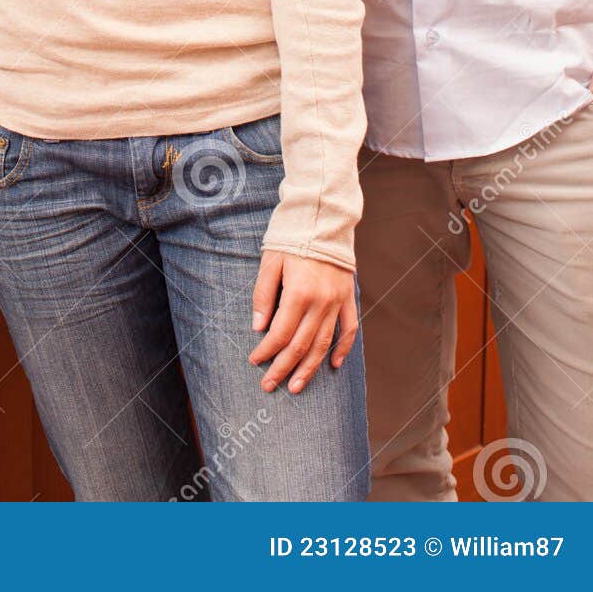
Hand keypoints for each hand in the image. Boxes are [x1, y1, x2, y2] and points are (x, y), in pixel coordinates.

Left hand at [248, 249, 358, 393]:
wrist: (324, 217)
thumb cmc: (292, 237)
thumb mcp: (270, 261)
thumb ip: (264, 295)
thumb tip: (259, 327)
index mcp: (299, 293)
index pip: (280, 333)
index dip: (266, 351)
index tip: (254, 361)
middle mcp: (321, 302)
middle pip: (300, 345)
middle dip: (283, 368)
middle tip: (269, 386)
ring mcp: (337, 302)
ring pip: (323, 344)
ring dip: (309, 368)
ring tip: (297, 386)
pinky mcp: (348, 298)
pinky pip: (348, 329)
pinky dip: (343, 349)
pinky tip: (334, 365)